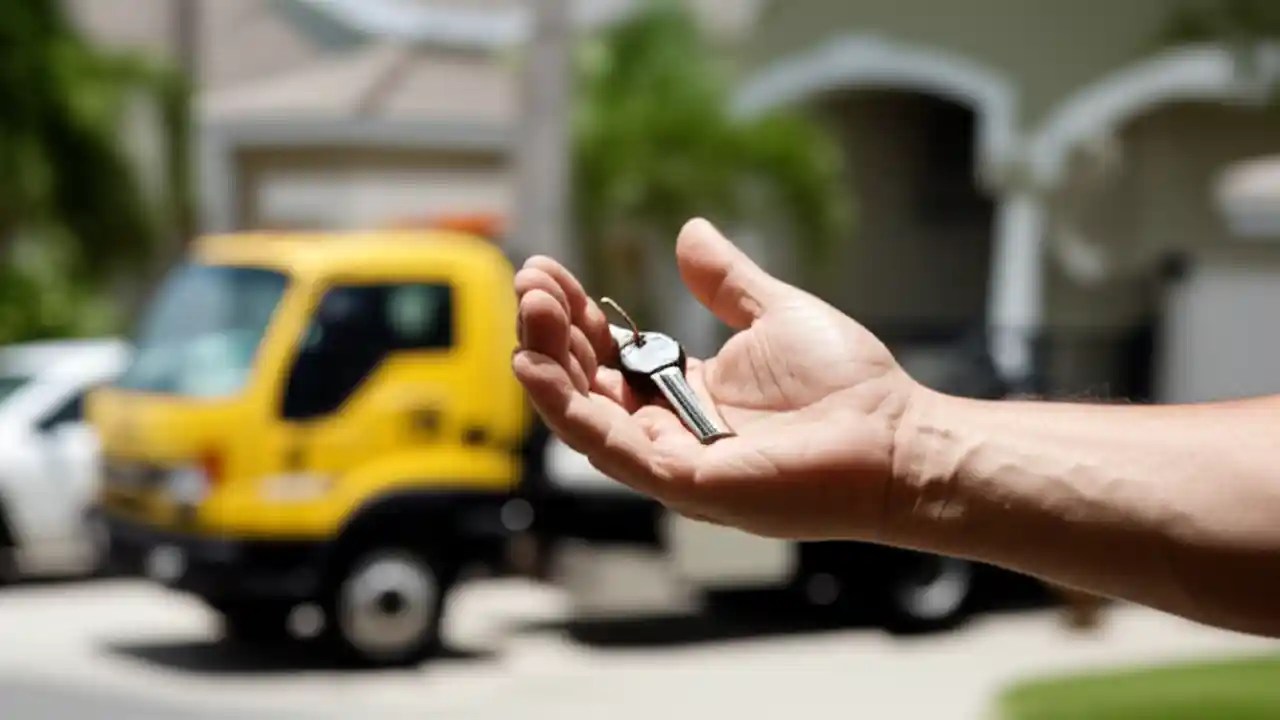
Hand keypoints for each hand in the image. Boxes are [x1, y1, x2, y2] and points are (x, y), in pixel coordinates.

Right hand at [513, 219, 920, 539]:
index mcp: (687, 393)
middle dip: (553, 332)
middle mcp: (670, 430)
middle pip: (588, 383)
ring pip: (586, 415)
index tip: (547, 271)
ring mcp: (673, 460)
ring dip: (549, 363)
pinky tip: (536, 367)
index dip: (576, 314)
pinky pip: (610, 447)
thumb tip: (688, 233)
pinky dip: (567, 409)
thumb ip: (726, 282)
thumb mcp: (775, 313)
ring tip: (531, 310)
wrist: (898, 439)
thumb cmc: (850, 388)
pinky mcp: (685, 481)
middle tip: (531, 283)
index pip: (610, 353)